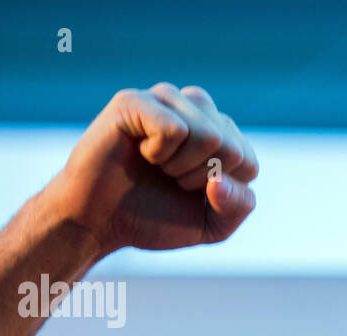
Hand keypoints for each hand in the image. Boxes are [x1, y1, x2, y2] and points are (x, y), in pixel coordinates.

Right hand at [40, 83, 259, 256]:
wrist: (98, 222)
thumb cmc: (154, 218)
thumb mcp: (212, 225)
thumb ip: (238, 207)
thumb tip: (220, 179)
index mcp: (219, 132)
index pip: (248, 163)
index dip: (221, 192)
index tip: (190, 192)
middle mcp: (195, 108)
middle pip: (231, 149)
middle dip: (200, 180)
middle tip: (169, 179)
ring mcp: (165, 99)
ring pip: (209, 135)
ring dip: (181, 167)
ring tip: (155, 165)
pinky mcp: (135, 100)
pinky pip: (174, 130)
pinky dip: (159, 154)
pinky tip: (139, 152)